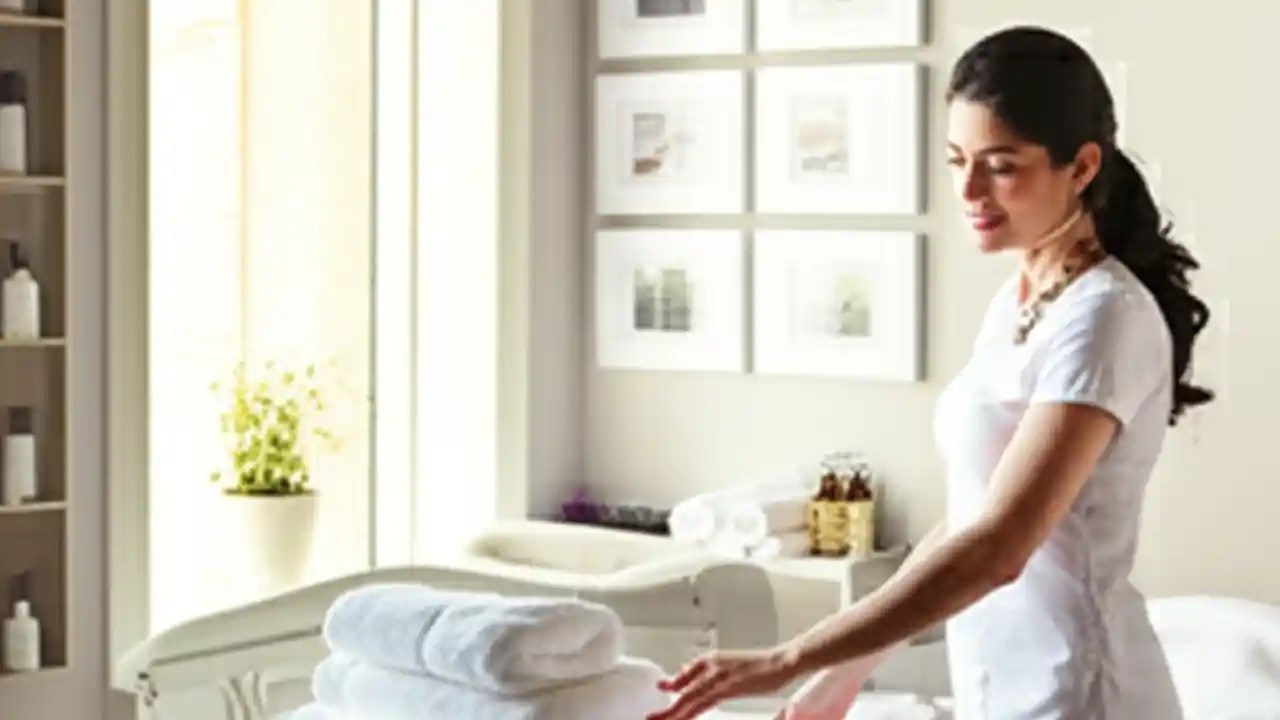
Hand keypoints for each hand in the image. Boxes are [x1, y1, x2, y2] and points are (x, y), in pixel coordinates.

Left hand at [646, 647, 801, 719]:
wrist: (781, 661)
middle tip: (649, 718)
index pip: (685, 680)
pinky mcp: (728, 687)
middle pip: (684, 695)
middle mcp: (710, 669)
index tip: (659, 697)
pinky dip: (690, 711)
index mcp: (710, 662)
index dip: (671, 689)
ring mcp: (718, 678)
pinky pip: (703, 702)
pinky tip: (682, 715)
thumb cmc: (760, 666)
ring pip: (690, 701)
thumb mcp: (731, 667)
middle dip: (666, 711)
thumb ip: (711, 674)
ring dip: (673, 714)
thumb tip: (691, 682)